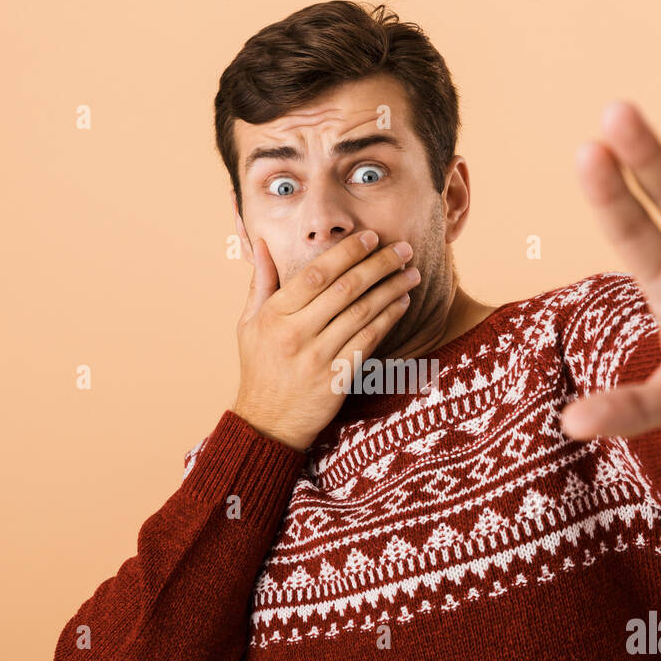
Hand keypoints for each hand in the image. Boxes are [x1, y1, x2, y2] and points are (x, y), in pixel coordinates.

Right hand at [233, 230, 419, 450]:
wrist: (267, 423)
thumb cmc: (260, 368)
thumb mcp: (249, 324)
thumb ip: (261, 283)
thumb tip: (263, 244)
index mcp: (274, 315)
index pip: (315, 274)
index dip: (347, 252)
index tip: (371, 237)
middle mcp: (295, 334)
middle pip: (344, 289)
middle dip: (378, 265)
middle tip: (403, 250)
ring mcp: (316, 358)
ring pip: (361, 314)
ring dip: (390, 290)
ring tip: (411, 274)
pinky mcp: (336, 380)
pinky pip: (367, 343)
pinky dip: (387, 320)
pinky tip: (401, 305)